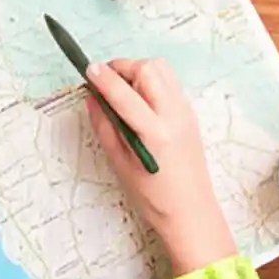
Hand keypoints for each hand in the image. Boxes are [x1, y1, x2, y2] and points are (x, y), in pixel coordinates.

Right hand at [85, 59, 237, 275]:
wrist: (191, 211)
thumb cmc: (153, 196)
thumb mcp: (119, 163)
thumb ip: (104, 126)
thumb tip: (92, 97)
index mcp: (154, 132)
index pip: (125, 93)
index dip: (104, 78)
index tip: (88, 69)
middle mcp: (174, 115)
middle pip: (148, 68)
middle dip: (122, 68)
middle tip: (105, 82)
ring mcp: (185, 111)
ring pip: (161, 69)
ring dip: (138, 71)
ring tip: (122, 90)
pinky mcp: (190, 112)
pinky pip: (169, 82)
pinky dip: (150, 80)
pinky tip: (139, 101)